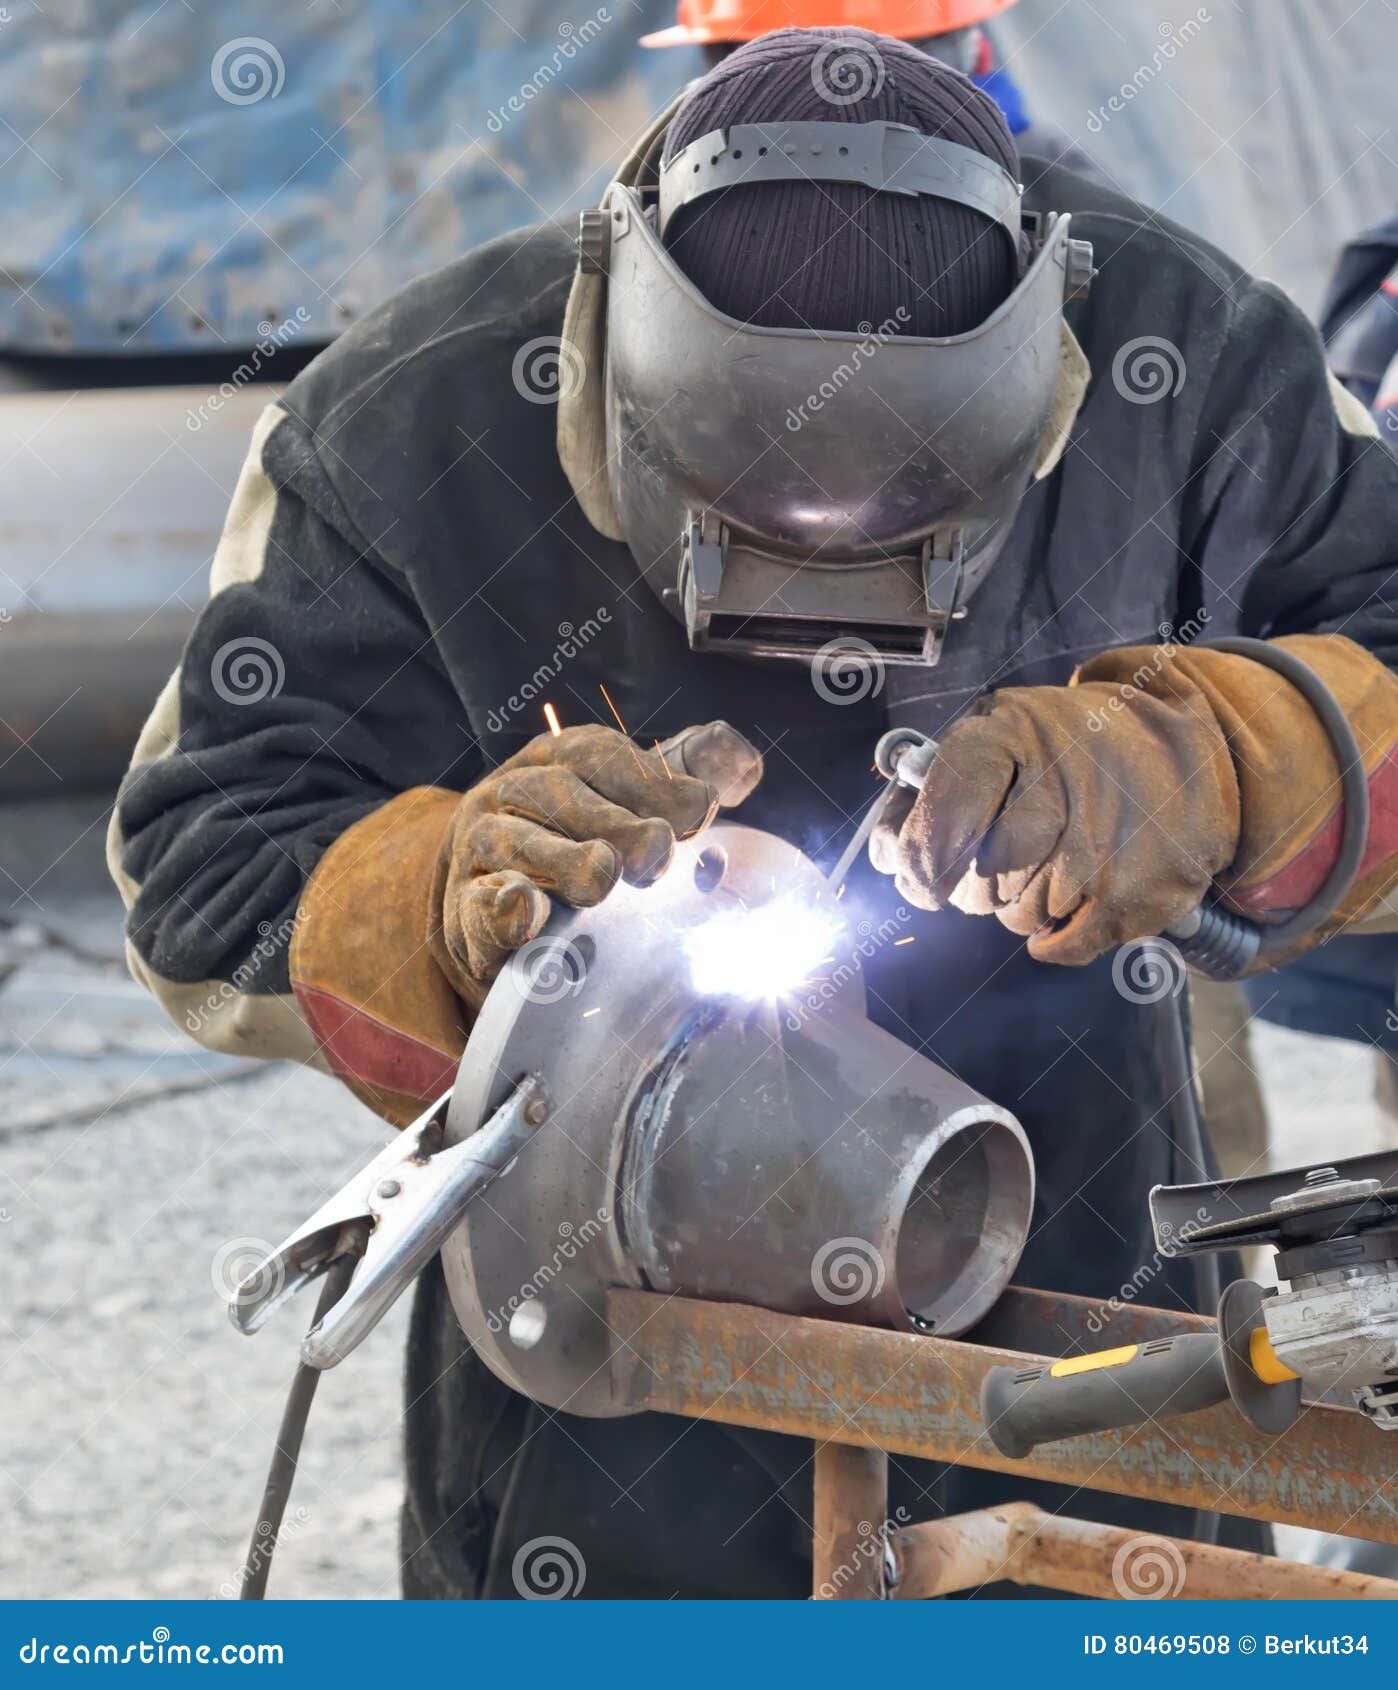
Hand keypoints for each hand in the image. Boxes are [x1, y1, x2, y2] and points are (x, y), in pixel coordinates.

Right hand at [436, 720, 761, 997]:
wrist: (500, 902)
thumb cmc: (581, 841)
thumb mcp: (629, 803)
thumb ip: (685, 781)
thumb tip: (744, 762)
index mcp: (557, 759)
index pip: (599, 755)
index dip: (649, 780)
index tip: (700, 811)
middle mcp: (512, 792)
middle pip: (558, 795)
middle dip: (613, 821)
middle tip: (659, 851)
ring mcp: (480, 848)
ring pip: (513, 843)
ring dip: (560, 860)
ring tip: (602, 876)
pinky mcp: (462, 906)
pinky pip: (474, 904)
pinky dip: (500, 908)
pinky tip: (527, 910)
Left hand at [868, 679, 1238, 963]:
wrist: (1190, 750)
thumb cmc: (1070, 746)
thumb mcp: (1002, 729)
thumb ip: (935, 783)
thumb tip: (885, 854)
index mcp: (1013, 734)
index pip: (946, 813)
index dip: (919, 855)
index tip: (913, 871)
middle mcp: (1062, 787)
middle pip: (979, 881)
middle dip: (971, 884)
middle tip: (995, 859)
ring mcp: (1105, 846)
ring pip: (1015, 917)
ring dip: (1017, 903)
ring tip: (1048, 861)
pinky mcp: (1140, 895)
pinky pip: (1061, 946)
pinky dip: (1052, 938)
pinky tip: (1065, 902)